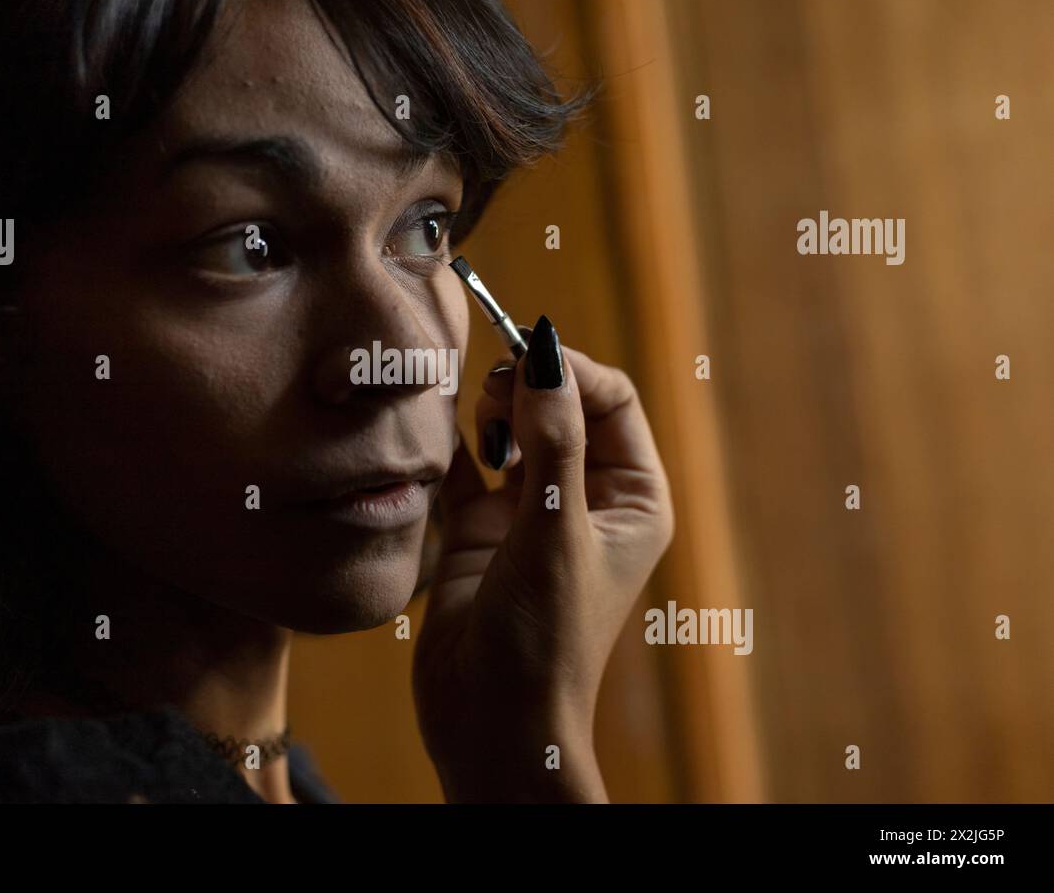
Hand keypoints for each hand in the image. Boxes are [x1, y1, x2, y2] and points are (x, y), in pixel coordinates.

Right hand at [413, 315, 673, 801]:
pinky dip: (456, 441)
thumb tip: (546, 353)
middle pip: (563, 404)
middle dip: (529, 384)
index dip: (570, 369)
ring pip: (515, 428)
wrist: (489, 722)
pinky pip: (469, 464)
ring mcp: (530, 512)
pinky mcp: (479, 530)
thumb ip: (553, 439)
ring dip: (492, 408)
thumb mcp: (555, 531)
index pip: (611, 399)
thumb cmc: (543, 640)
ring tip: (473, 417)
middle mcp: (585, 498)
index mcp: (631, 498)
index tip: (523, 357)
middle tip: (491, 390)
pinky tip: (444, 432)